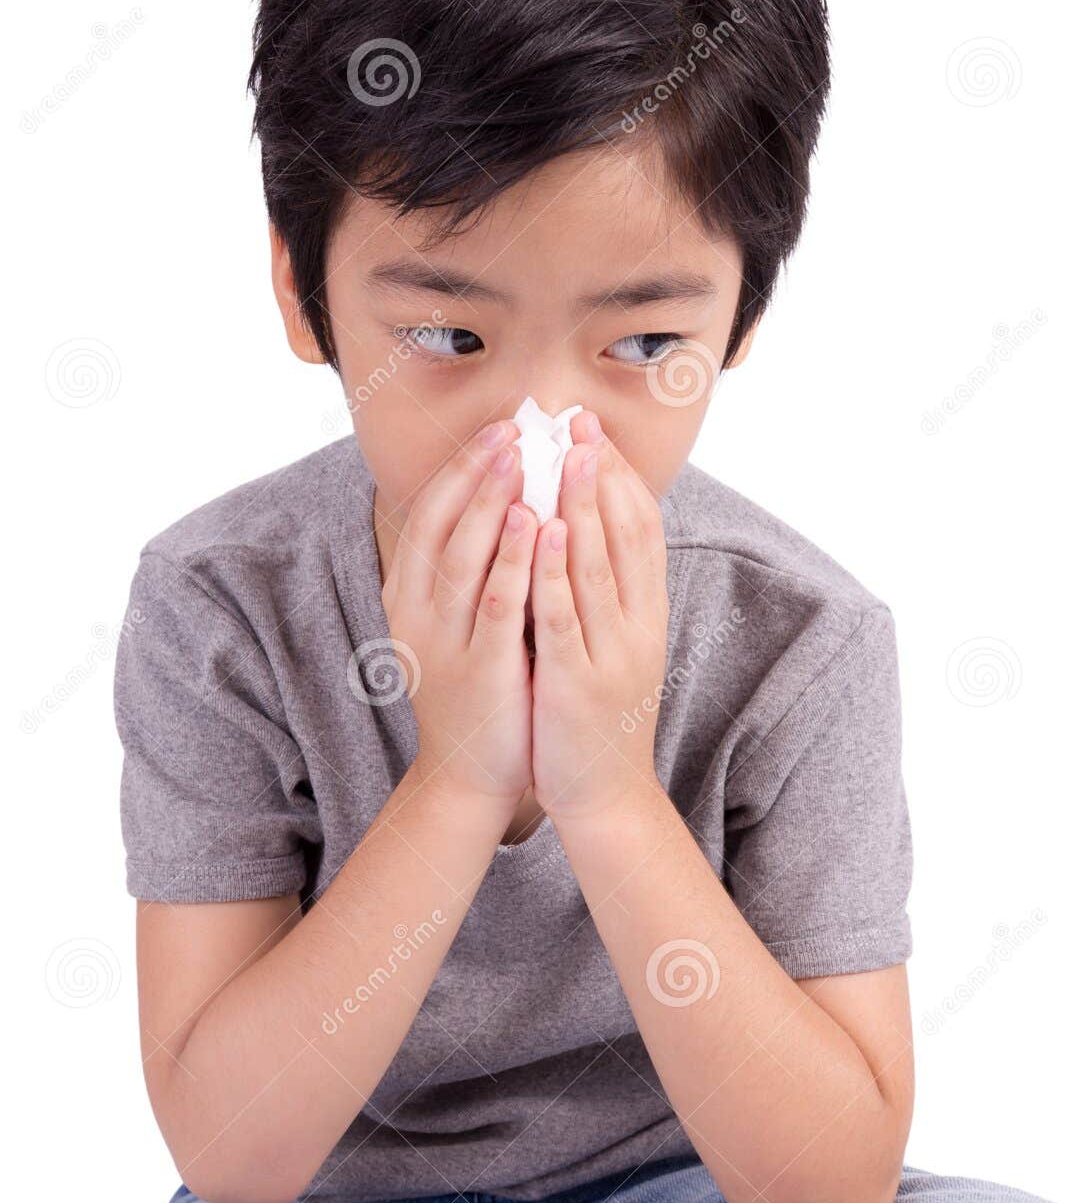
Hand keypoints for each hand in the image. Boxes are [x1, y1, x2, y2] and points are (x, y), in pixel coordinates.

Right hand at [380, 421, 538, 805]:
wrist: (469, 774)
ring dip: (493, 504)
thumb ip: (467, 566)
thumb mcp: (455, 620)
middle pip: (441, 526)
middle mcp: (416, 613)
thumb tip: (498, 497)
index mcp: (407, 595)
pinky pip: (496, 605)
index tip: (497, 430)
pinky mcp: (480, 670)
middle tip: (512, 429)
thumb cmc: (474, 686)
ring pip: (464, 558)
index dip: (460, 469)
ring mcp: (444, 642)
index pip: (428, 514)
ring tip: (521, 459)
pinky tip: (538, 524)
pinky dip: (514, 560)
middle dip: (477, 473)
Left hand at [529, 413, 669, 824]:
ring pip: (600, 567)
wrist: (604, 795)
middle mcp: (637, 626)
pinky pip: (567, 617)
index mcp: (645, 613)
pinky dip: (557, 571)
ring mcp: (611, 654)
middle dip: (603, 473)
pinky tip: (545, 531)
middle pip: (626, 535)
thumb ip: (603, 591)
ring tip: (570, 455)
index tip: (595, 430)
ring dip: (586, 506)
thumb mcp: (609, 643)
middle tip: (582, 421)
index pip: (642, 528)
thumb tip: (584, 525)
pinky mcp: (578, 683)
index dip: (620, 475)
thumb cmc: (596, 713)